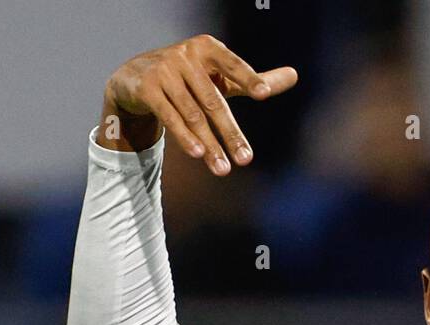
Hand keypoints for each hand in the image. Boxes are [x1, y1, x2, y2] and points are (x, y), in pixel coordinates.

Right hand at [99, 33, 296, 173]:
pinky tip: (198, 153)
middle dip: (230, 133)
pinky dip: (184, 135)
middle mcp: (186, 55)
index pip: (232, 66)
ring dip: (209, 144)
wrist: (135, 77)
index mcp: (208, 49)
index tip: (263, 94)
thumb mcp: (220, 77)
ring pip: (193, 114)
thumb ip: (254, 80)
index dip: (248, 78)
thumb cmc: (189, 78)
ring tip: (223, 169)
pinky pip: (170, 116)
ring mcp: (165, 70)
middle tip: (246, 160)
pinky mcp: (148, 87)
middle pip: (214, 101)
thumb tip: (295, 75)